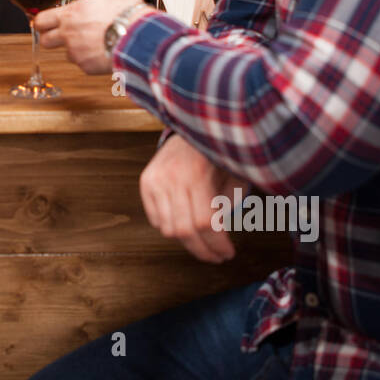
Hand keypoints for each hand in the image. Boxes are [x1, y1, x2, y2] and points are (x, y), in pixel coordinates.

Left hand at [34, 0, 146, 74]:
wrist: (139, 36)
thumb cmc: (127, 14)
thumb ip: (90, 3)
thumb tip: (90, 4)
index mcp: (71, 14)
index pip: (42, 20)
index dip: (41, 23)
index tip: (44, 24)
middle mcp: (69, 34)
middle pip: (45, 41)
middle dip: (52, 39)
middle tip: (61, 36)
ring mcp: (76, 52)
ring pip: (67, 53)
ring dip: (76, 50)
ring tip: (94, 43)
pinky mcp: (86, 67)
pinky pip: (83, 63)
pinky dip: (91, 59)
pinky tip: (104, 51)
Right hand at [140, 134, 248, 262]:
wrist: (193, 123)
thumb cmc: (218, 149)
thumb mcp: (233, 172)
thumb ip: (229, 202)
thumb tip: (223, 235)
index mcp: (198, 173)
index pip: (204, 222)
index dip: (217, 244)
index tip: (228, 253)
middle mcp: (172, 176)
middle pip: (184, 230)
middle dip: (203, 250)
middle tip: (216, 256)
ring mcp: (155, 179)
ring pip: (167, 229)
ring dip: (186, 241)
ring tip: (202, 241)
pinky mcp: (146, 181)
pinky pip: (155, 220)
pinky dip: (169, 228)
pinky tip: (184, 224)